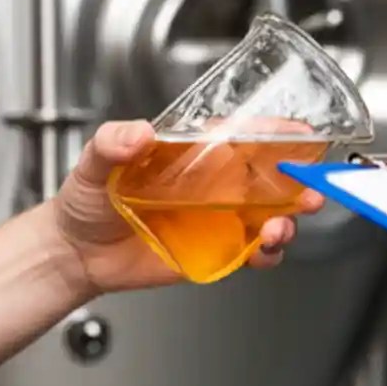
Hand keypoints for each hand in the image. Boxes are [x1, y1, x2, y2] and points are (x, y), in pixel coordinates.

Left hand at [51, 120, 323, 293]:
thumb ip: (112, 143)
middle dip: (300, 182)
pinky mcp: (215, 252)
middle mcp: (215, 184)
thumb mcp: (93, 161)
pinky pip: (252, 253)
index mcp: (196, 154)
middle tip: (311, 189)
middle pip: (271, 178)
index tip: (300, 132)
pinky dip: (266, 254)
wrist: (75, 252)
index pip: (243, 136)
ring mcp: (219, 219)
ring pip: (270, 216)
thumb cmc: (87, 200)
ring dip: (287, 221)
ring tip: (279, 229)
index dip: (276, 133)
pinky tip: (263, 251)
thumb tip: (138, 134)